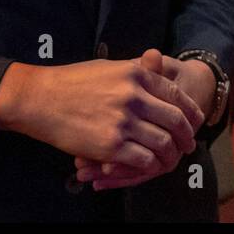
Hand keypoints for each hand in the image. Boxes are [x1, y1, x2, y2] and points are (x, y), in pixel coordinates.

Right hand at [0, 54, 202, 182]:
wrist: (39, 99)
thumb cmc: (71, 81)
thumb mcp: (108, 67)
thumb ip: (136, 70)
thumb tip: (158, 68)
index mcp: (135, 74)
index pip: (176, 94)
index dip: (190, 111)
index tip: (194, 121)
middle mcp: (133, 96)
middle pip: (176, 120)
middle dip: (187, 136)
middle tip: (188, 145)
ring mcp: (122, 121)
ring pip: (164, 143)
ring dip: (171, 155)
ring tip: (170, 159)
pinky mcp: (110, 145)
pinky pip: (144, 160)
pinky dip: (150, 166)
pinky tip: (148, 166)